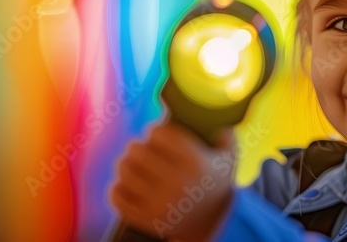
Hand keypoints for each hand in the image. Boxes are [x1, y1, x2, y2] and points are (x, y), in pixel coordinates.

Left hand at [110, 122, 235, 240]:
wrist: (207, 225)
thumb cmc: (214, 185)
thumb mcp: (229, 160)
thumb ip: (228, 136)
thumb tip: (219, 121)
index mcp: (195, 164)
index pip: (159, 133)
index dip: (157, 131)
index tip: (160, 135)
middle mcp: (176, 183)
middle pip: (137, 149)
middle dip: (139, 146)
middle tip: (143, 149)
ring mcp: (158, 202)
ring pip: (124, 169)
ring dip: (127, 163)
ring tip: (133, 164)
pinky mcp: (144, 218)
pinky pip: (117, 194)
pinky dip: (119, 187)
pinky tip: (129, 184)